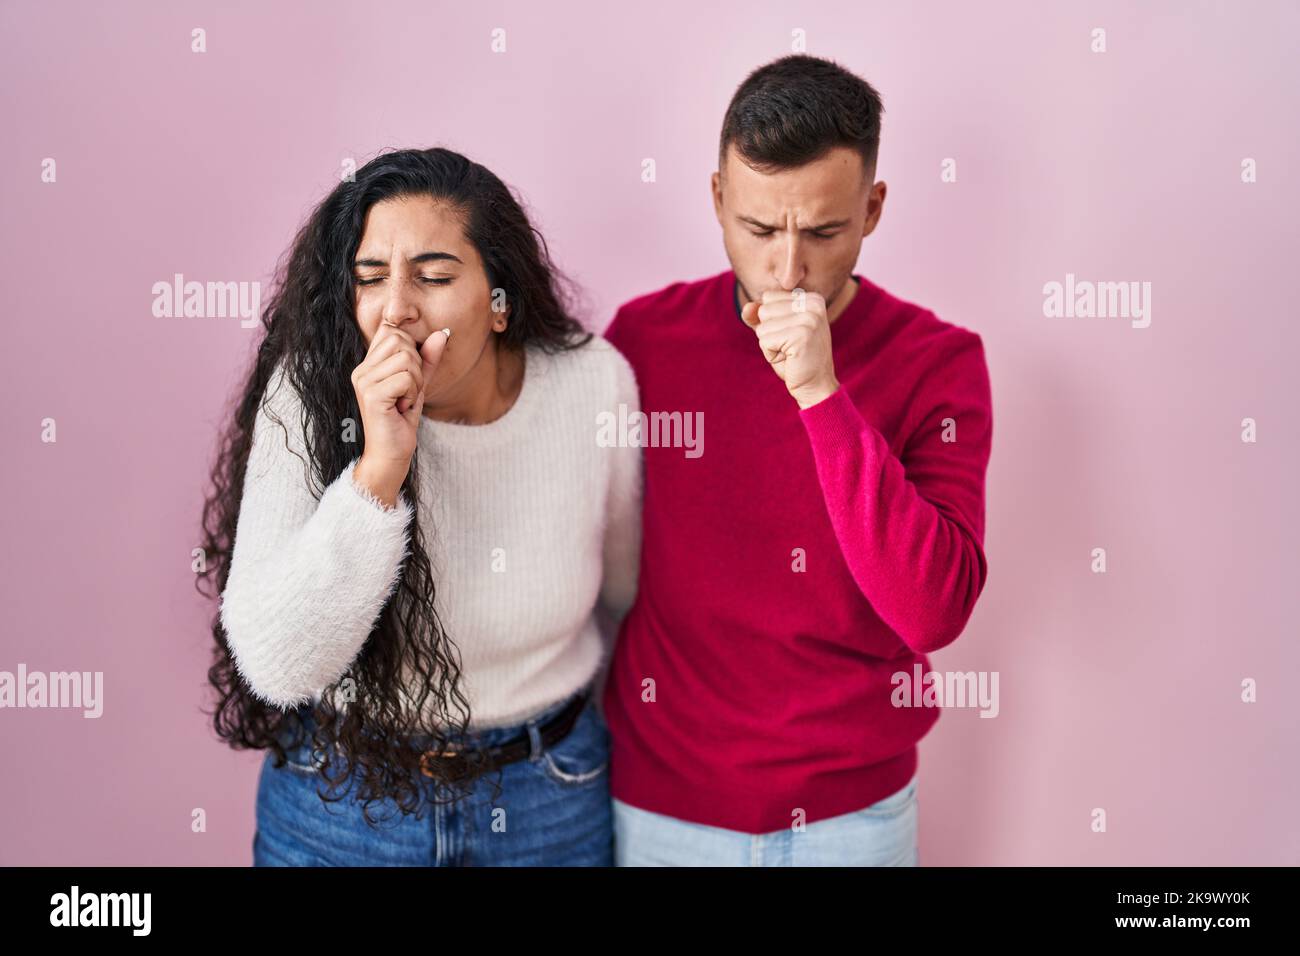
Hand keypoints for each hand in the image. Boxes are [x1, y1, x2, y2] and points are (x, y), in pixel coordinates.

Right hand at [349, 323, 449, 504]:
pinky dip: (412, 393)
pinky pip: (407, 378)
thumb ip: (427, 358)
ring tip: (404, 400)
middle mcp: (361, 370)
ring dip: (416, 382)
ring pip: (406, 360)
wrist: (391, 454)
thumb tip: (441, 332)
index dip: (411, 347)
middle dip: (417, 367)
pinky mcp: (372, 394)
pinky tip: (401, 408)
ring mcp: (364, 381)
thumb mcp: (418, 383)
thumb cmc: (402, 420)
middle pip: (401, 342)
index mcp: (367, 364)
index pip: (392, 331)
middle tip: (408, 391)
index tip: (411, 374)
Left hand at [740, 289, 838, 408]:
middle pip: (764, 310)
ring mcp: (809, 319)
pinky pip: (765, 341)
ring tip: (790, 353)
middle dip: (770, 333)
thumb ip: (759, 316)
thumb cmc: (794, 359)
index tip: (791, 335)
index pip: (768, 297)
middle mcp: (814, 304)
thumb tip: (747, 307)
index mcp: (812, 298)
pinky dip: (771, 355)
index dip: (772, 321)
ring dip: (770, 345)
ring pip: (763, 327)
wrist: (815, 386)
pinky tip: (790, 359)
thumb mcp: (775, 332)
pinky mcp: (801, 335)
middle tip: (790, 346)